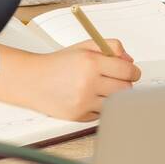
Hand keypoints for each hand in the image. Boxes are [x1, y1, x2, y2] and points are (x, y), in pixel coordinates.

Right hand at [25, 39, 140, 121]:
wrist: (31, 80)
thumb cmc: (57, 63)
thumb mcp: (84, 47)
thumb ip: (110, 47)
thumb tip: (129, 60)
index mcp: (91, 62)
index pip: (127, 71)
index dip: (133, 71)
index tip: (132, 72)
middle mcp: (88, 83)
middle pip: (125, 89)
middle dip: (124, 83)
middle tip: (117, 80)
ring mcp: (83, 102)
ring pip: (115, 103)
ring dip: (112, 96)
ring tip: (101, 88)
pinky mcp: (79, 116)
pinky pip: (101, 113)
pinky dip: (99, 107)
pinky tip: (88, 98)